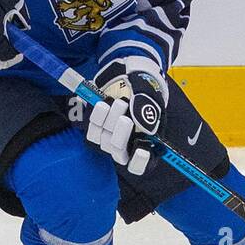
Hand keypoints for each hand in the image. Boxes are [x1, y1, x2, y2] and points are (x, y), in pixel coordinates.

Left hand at [85, 59, 168, 174]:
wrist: (128, 80)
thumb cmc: (145, 92)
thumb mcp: (151, 97)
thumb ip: (148, 110)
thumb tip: (143, 128)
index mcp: (147, 144)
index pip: (141, 164)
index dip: (140, 161)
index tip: (142, 150)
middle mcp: (128, 147)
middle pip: (119, 152)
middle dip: (121, 134)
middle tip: (126, 117)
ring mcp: (110, 140)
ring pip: (105, 141)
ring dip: (111, 120)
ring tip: (119, 102)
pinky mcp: (96, 131)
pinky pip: (93, 131)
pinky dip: (97, 118)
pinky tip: (103, 104)